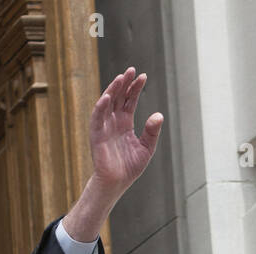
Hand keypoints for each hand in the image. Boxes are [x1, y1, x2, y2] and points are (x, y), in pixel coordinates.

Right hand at [89, 67, 162, 193]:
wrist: (117, 182)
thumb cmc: (130, 167)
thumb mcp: (146, 148)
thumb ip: (152, 132)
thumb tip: (159, 115)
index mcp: (126, 122)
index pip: (130, 100)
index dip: (136, 88)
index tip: (143, 76)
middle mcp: (114, 121)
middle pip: (119, 97)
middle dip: (125, 83)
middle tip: (132, 70)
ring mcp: (105, 126)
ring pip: (107, 103)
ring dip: (113, 90)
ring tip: (121, 78)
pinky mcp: (97, 134)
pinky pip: (97, 117)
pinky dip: (101, 106)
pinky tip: (108, 97)